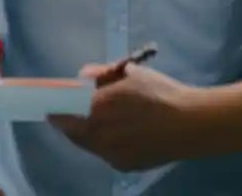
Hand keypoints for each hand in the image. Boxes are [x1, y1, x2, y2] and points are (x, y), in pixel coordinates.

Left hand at [49, 63, 200, 171]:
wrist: (192, 125)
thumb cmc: (161, 94)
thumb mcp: (131, 74)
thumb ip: (102, 74)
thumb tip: (83, 76)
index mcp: (99, 108)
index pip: (63, 112)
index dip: (54, 109)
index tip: (49, 106)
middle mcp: (100, 135)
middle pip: (72, 132)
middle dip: (68, 123)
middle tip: (71, 113)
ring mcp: (111, 154)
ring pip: (88, 144)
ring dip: (86, 133)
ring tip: (98, 121)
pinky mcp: (124, 166)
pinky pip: (105, 153)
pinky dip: (104, 143)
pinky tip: (119, 133)